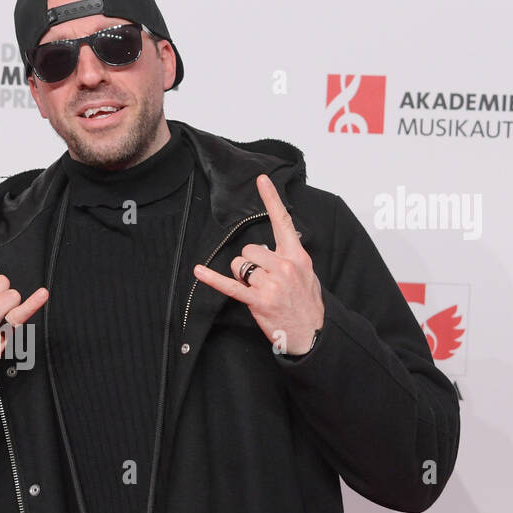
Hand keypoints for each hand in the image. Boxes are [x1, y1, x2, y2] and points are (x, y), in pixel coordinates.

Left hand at [193, 174, 323, 354]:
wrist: (313, 333)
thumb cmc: (307, 304)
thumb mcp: (307, 274)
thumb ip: (290, 256)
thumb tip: (275, 244)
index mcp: (297, 256)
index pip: (283, 222)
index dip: (271, 199)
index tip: (260, 179)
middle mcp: (285, 266)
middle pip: (250, 249)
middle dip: (249, 263)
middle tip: (261, 280)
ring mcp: (272, 283)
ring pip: (240, 265)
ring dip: (242, 276)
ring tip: (258, 290)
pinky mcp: (258, 300)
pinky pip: (230, 286)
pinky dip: (213, 279)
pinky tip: (199, 271)